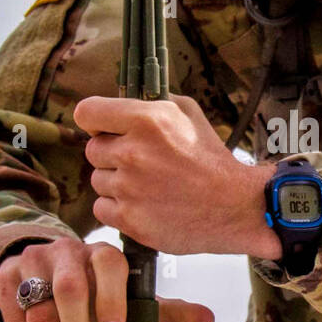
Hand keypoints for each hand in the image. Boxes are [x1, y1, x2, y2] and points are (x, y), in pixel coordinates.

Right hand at [0, 236, 214, 321]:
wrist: (41, 264)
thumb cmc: (94, 284)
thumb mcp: (126, 292)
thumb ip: (163, 307)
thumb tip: (206, 320)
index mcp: (101, 253)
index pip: (108, 267)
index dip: (112, 297)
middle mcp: (65, 254)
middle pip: (68, 290)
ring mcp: (32, 267)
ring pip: (37, 313)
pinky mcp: (6, 284)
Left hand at [75, 94, 280, 259]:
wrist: (235, 206)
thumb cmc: (211, 159)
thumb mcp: (189, 114)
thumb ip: (152, 104)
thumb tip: (123, 102)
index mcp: (146, 120)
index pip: (86, 112)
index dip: (94, 121)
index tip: (103, 128)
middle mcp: (133, 152)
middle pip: (92, 150)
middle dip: (111, 154)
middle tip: (141, 163)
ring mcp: (128, 188)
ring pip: (98, 180)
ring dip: (116, 183)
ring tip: (148, 186)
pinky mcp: (128, 219)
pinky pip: (101, 208)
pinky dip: (118, 208)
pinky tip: (143, 205)